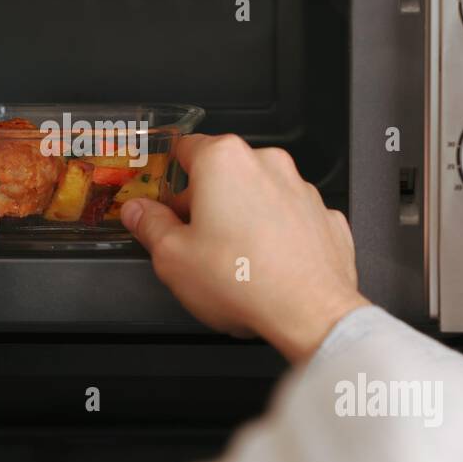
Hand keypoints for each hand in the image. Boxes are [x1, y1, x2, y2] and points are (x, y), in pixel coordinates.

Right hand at [120, 135, 368, 361]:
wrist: (310, 313)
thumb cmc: (246, 281)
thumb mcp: (172, 257)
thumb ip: (150, 226)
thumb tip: (140, 213)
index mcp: (223, 161)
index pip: (184, 148)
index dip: (168, 175)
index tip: (162, 195)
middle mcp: (266, 164)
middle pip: (222, 173)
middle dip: (205, 201)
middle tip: (191, 238)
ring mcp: (300, 189)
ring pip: (258, 194)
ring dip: (242, 216)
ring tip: (230, 259)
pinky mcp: (323, 216)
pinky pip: (288, 218)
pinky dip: (275, 234)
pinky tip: (263, 264)